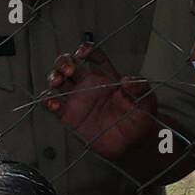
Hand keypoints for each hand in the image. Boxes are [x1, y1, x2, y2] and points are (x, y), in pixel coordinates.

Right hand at [43, 42, 157, 161]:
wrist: (132, 144)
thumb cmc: (139, 120)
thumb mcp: (146, 101)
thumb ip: (139, 88)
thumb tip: (127, 80)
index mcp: (106, 77)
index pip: (93, 56)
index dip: (86, 50)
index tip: (82, 52)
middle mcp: (89, 85)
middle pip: (69, 64)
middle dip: (64, 62)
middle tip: (69, 70)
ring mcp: (78, 100)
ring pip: (58, 81)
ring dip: (53, 76)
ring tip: (58, 81)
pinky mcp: (70, 117)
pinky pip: (54, 105)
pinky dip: (49, 101)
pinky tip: (53, 103)